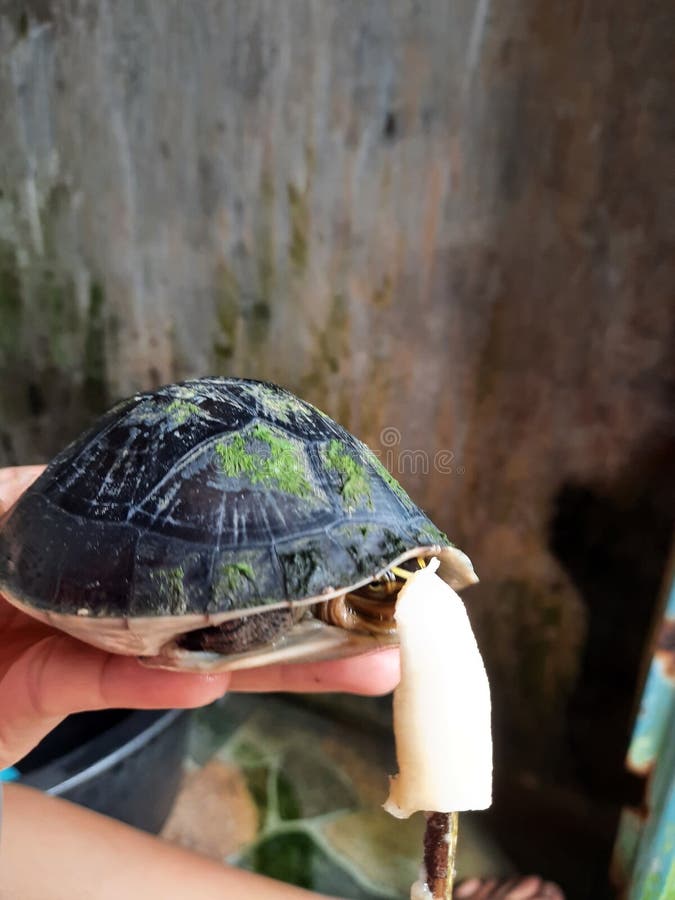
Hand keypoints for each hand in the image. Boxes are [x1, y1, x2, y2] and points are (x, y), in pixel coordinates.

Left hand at [0, 466, 399, 768]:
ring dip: (282, 664)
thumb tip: (99, 466)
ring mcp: (97, 645)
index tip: (347, 532)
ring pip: (202, 656)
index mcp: (112, 546)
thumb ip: (36, 492)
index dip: (276, 536)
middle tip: (400, 617)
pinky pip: (112, 684)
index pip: (206, 536)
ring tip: (369, 665)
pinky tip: (210, 680)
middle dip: (315, 613)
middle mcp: (118, 596)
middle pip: (230, 604)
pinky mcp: (53, 693)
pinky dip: (159, 683)